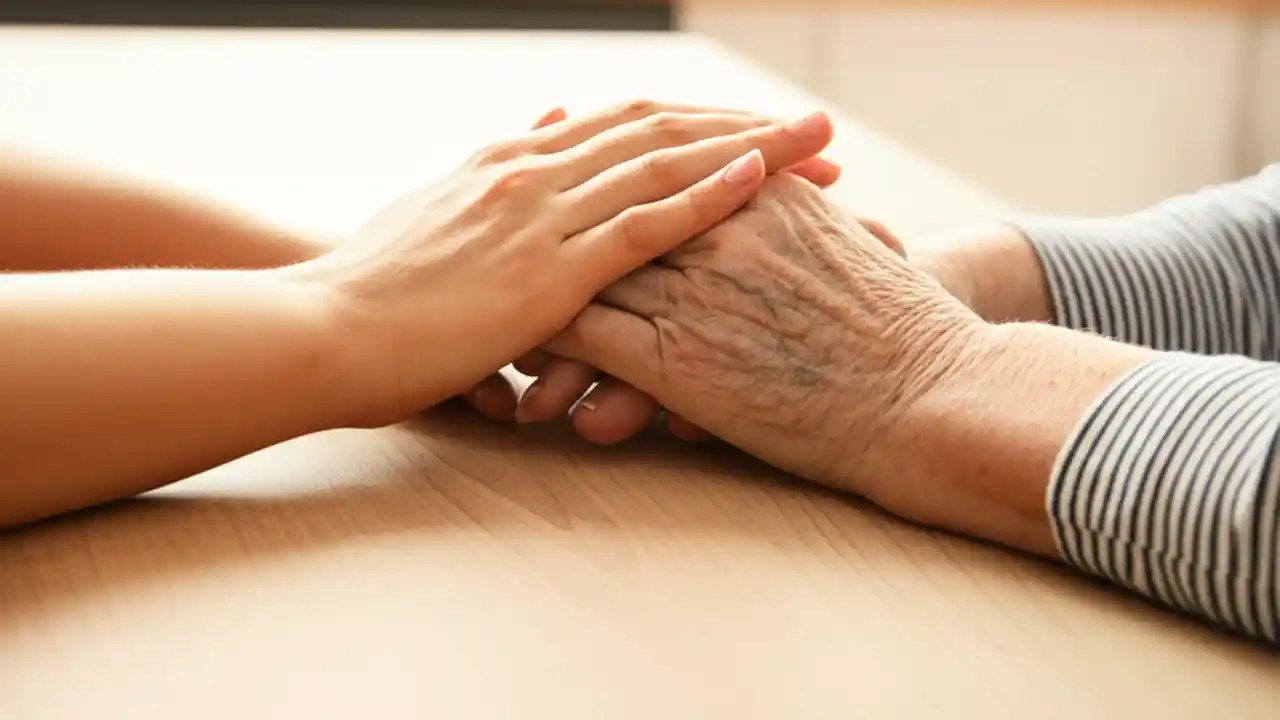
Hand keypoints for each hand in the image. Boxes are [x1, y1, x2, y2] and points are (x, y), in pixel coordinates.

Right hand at [283, 100, 838, 426]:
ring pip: (664, 164)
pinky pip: (642, 224)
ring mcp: (541, 216)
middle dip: (744, 127)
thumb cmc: (371, 291)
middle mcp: (533, 172)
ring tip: (817, 147)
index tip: (756, 129)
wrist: (321, 332)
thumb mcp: (435, 216)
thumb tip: (546, 125)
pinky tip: (759, 182)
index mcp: (509, 162)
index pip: (624, 125)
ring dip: (748, 149)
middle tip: (815, 131)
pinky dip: (706, 197)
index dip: (698, 124)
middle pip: (660, 130)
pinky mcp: (547, 272)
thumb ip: (495, 174)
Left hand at [513, 214, 908, 443]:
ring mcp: (694, 291)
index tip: (556, 188)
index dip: (599, 180)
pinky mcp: (679, 359)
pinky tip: (514, 356)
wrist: (931, 397)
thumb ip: (786, 201)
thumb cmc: (896, 328)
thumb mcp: (841, 239)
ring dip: (532, 295)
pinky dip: (545, 346)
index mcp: (758, 191)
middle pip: (606, 216)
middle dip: (553, 233)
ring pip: (582, 277)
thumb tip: (759, 176)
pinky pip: (588, 339)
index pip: (657, 172)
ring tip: (495, 308)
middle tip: (499, 240)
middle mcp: (718, 227)